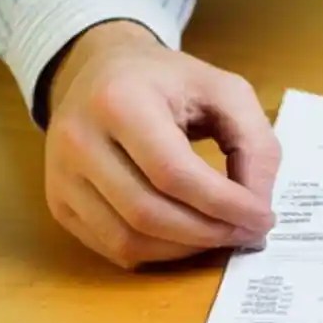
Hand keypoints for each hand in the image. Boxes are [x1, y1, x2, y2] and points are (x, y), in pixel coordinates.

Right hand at [44, 21, 279, 268]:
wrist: (102, 69)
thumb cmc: (170, 80)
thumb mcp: (225, 90)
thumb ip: (255, 142)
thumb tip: (257, 204)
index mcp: (120, 101)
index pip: (174, 172)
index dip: (224, 204)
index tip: (263, 218)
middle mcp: (79, 140)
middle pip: (148, 212)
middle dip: (209, 232)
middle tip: (249, 233)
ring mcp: (61, 176)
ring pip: (127, 239)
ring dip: (186, 249)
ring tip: (223, 235)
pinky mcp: (59, 202)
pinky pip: (111, 246)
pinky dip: (159, 252)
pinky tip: (189, 237)